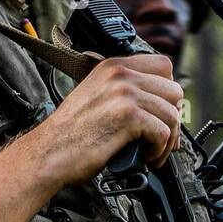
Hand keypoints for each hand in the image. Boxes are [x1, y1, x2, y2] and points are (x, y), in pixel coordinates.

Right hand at [30, 53, 183, 185]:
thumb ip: (122, 90)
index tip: (163, 110)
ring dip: (168, 138)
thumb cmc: (69, 132)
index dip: (168, 91)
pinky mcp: (128, 116)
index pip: (164, 65)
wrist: (49, 152)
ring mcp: (124, 93)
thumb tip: (156, 102)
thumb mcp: (96, 95)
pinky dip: (159, 150)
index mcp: (113, 66)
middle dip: (172, 117)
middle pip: (173, 90)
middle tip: (162, 136)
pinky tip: (147, 156)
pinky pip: (163, 132)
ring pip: (172, 113)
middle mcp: (120, 74)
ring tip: (154, 151)